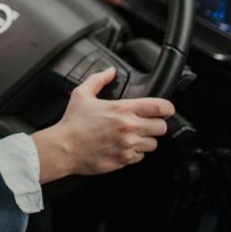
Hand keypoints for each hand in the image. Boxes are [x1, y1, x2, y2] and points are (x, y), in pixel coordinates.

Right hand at [31, 67, 173, 182]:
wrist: (64, 148)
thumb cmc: (72, 123)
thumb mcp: (82, 94)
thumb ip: (99, 79)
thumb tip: (110, 71)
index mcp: (122, 109)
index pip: (160, 107)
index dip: (167, 108)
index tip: (165, 110)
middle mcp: (129, 127)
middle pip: (162, 127)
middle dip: (156, 125)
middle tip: (145, 123)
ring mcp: (128, 145)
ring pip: (153, 144)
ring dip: (146, 140)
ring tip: (132, 136)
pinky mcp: (124, 160)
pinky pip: (140, 157)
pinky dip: (135, 153)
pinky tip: (122, 146)